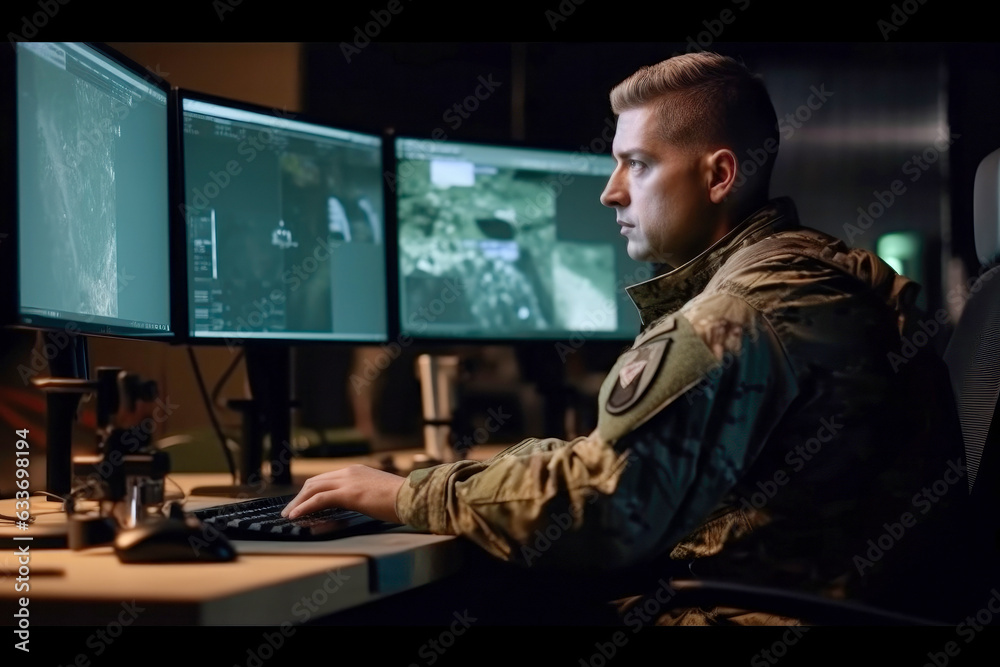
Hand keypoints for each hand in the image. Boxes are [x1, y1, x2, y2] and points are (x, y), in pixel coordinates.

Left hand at [281, 464, 404, 523]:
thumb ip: (364, 495)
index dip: (311, 491)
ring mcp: (348, 481)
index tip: (302, 502)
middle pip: (315, 482)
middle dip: (300, 496)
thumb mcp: (379, 493)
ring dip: (298, 502)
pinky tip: (296, 516)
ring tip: (289, 514)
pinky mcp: (348, 493)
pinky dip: (304, 507)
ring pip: (313, 489)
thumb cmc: (402, 499)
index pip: (326, 479)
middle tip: (291, 509)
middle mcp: (350, 472)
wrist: (413, 496)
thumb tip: (357, 506)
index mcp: (357, 471)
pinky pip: (319, 500)